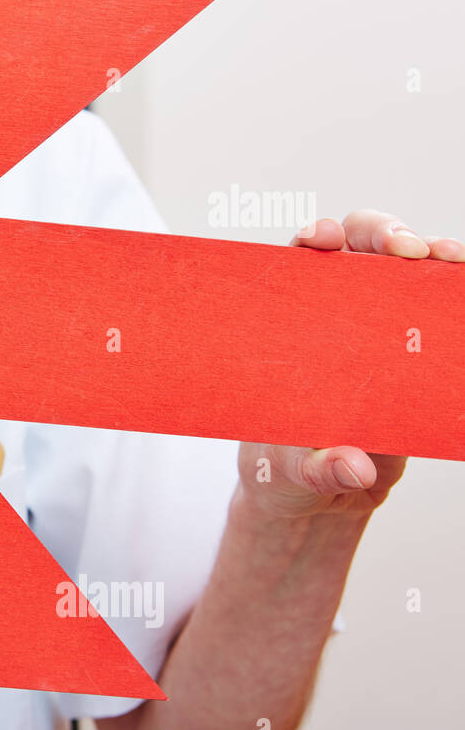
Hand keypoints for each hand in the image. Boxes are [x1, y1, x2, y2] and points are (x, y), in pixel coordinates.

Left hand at [235, 210, 460, 518]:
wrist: (318, 496)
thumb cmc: (283, 469)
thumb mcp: (290, 471)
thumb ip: (318, 467)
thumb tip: (354, 468)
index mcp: (288, 328)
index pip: (297, 263)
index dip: (313, 238)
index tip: (323, 240)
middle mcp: (335, 316)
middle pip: (360, 249)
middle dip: (386, 233)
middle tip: (408, 252)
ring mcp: (380, 331)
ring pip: (411, 272)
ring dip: (436, 256)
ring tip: (451, 261)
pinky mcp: (414, 357)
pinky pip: (441, 313)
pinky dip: (458, 294)